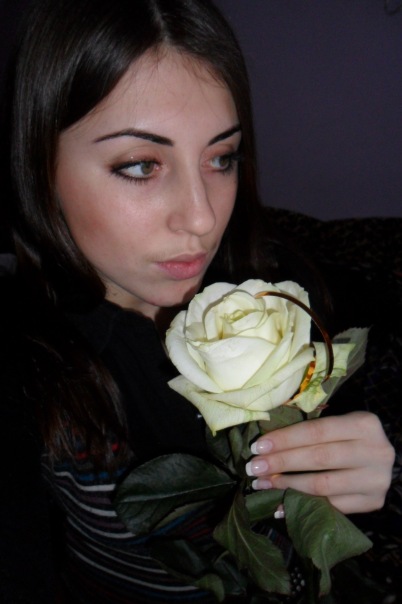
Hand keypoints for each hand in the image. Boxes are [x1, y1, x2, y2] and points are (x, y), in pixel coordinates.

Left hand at [246, 411, 394, 513]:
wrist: (381, 459)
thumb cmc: (350, 437)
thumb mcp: (338, 424)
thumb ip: (310, 431)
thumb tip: (265, 445)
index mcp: (364, 424)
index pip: (316, 431)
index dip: (285, 439)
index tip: (257, 446)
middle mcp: (375, 451)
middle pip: (319, 458)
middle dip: (281, 462)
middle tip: (254, 467)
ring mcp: (376, 480)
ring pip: (323, 485)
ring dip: (287, 486)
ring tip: (262, 484)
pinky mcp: (373, 502)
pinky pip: (331, 507)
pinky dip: (303, 506)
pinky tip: (281, 505)